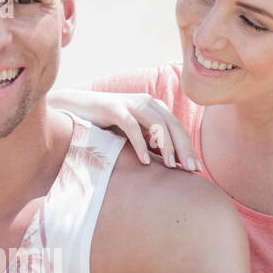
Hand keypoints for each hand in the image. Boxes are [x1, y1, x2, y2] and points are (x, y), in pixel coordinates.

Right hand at [52, 90, 197, 170]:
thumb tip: (172, 165)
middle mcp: (146, 103)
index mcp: (155, 108)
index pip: (178, 129)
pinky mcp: (113, 108)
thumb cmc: (107, 126)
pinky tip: (145, 161)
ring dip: (166, 145)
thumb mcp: (134, 134)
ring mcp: (130, 103)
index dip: (188, 148)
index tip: (196, 169)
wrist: (76, 110)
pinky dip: (140, 143)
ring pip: (157, 124)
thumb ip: (150, 144)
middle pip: (173, 125)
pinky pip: (131, 125)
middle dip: (184, 148)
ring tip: (171, 166)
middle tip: (191, 170)